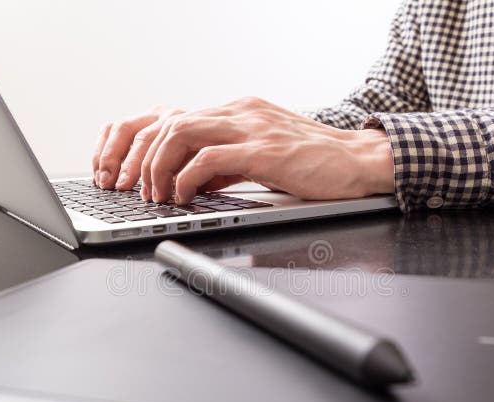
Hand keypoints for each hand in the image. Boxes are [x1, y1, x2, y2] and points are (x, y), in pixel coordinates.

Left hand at [93, 97, 394, 203]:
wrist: (359, 160)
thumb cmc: (314, 163)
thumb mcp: (261, 158)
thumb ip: (225, 165)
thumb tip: (190, 182)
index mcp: (237, 111)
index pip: (174, 119)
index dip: (145, 147)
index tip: (134, 176)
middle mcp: (239, 112)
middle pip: (168, 122)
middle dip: (141, 158)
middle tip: (137, 190)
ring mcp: (251, 127)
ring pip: (180, 133)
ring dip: (159, 168)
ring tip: (158, 196)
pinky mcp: (263, 150)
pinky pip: (208, 158)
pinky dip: (186, 178)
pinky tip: (184, 197)